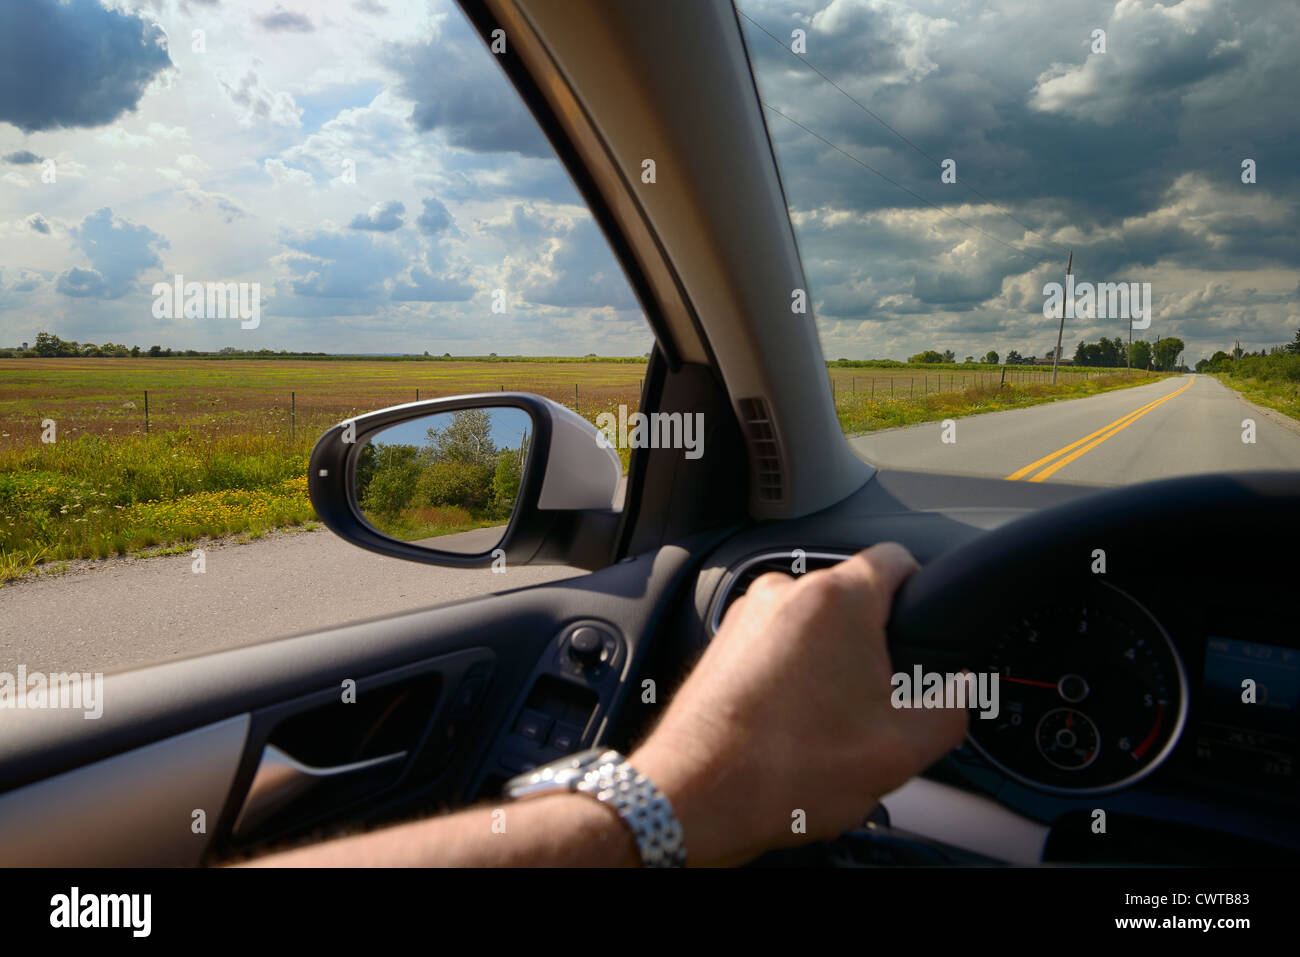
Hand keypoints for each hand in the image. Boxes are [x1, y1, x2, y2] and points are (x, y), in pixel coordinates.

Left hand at [631, 542, 967, 864]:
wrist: (695, 797)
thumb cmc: (784, 769)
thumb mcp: (901, 749)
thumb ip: (950, 707)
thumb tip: (960, 688)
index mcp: (838, 599)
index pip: (899, 559)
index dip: (922, 593)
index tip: (923, 628)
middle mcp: (786, 592)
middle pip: (853, 601)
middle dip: (871, 647)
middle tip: (873, 704)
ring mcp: (746, 616)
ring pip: (811, 628)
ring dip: (826, 666)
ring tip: (823, 725)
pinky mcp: (719, 644)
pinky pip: (773, 647)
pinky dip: (787, 678)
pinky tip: (788, 727)